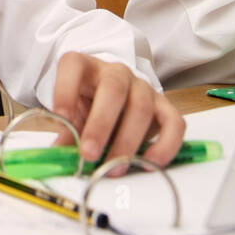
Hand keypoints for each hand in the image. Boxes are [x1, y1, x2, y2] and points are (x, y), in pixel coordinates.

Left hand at [51, 53, 184, 174]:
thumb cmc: (89, 105)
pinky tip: (150, 162)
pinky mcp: (164, 105)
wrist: (114, 100)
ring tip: (114, 167)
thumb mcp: (73, 115)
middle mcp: (115, 72)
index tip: (61, 119)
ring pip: (141, 107)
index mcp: (85, 67)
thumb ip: (67, 133)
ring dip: (127, 141)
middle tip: (89, 154)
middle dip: (100, 124)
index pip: (73, 66)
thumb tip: (61, 154)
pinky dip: (164, 144)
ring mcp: (142, 87)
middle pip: (113, 90)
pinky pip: (173, 122)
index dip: (66, 91)